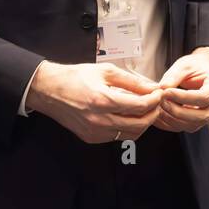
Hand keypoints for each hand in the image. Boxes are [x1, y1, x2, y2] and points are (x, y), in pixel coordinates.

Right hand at [26, 61, 163, 143]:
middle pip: (140, 124)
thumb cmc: (74, 78)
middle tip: (156, 103)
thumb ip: (132, 81)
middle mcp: (99, 120)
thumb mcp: (106, 71)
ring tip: (144, 109)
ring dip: (142, 123)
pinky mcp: (91, 137)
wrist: (49, 90)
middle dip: (153, 113)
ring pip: (131, 134)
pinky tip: (127, 115)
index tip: (159, 94)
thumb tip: (151, 87)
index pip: (141, 106)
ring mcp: (95, 131)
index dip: (155, 100)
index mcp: (103, 101)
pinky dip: (127, 128)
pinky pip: (117, 137)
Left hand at [153, 47, 208, 132]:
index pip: (204, 97)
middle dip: (179, 112)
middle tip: (161, 101)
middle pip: (202, 116)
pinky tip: (160, 114)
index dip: (183, 97)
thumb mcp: (184, 65)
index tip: (166, 92)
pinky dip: (171, 123)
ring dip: (174, 119)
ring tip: (159, 107)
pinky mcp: (200, 120)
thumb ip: (174, 76)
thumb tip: (162, 88)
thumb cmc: (194, 67)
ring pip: (194, 125)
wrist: (200, 72)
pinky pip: (187, 127)